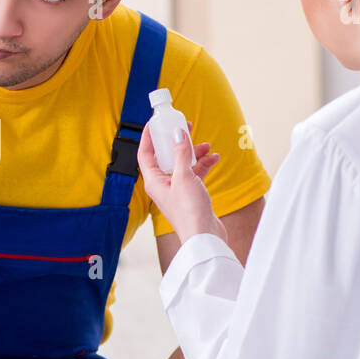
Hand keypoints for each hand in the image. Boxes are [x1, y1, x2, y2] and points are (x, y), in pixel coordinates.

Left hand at [139, 120, 226, 244]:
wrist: (204, 236)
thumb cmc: (189, 211)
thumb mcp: (184, 176)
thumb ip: (181, 153)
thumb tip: (177, 133)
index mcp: (153, 181)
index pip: (145, 154)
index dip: (148, 137)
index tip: (155, 122)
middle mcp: (162, 185)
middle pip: (165, 157)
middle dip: (175, 141)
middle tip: (185, 127)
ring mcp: (176, 190)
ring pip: (182, 164)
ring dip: (194, 153)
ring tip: (206, 146)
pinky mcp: (190, 195)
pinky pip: (194, 174)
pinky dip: (203, 165)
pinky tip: (213, 159)